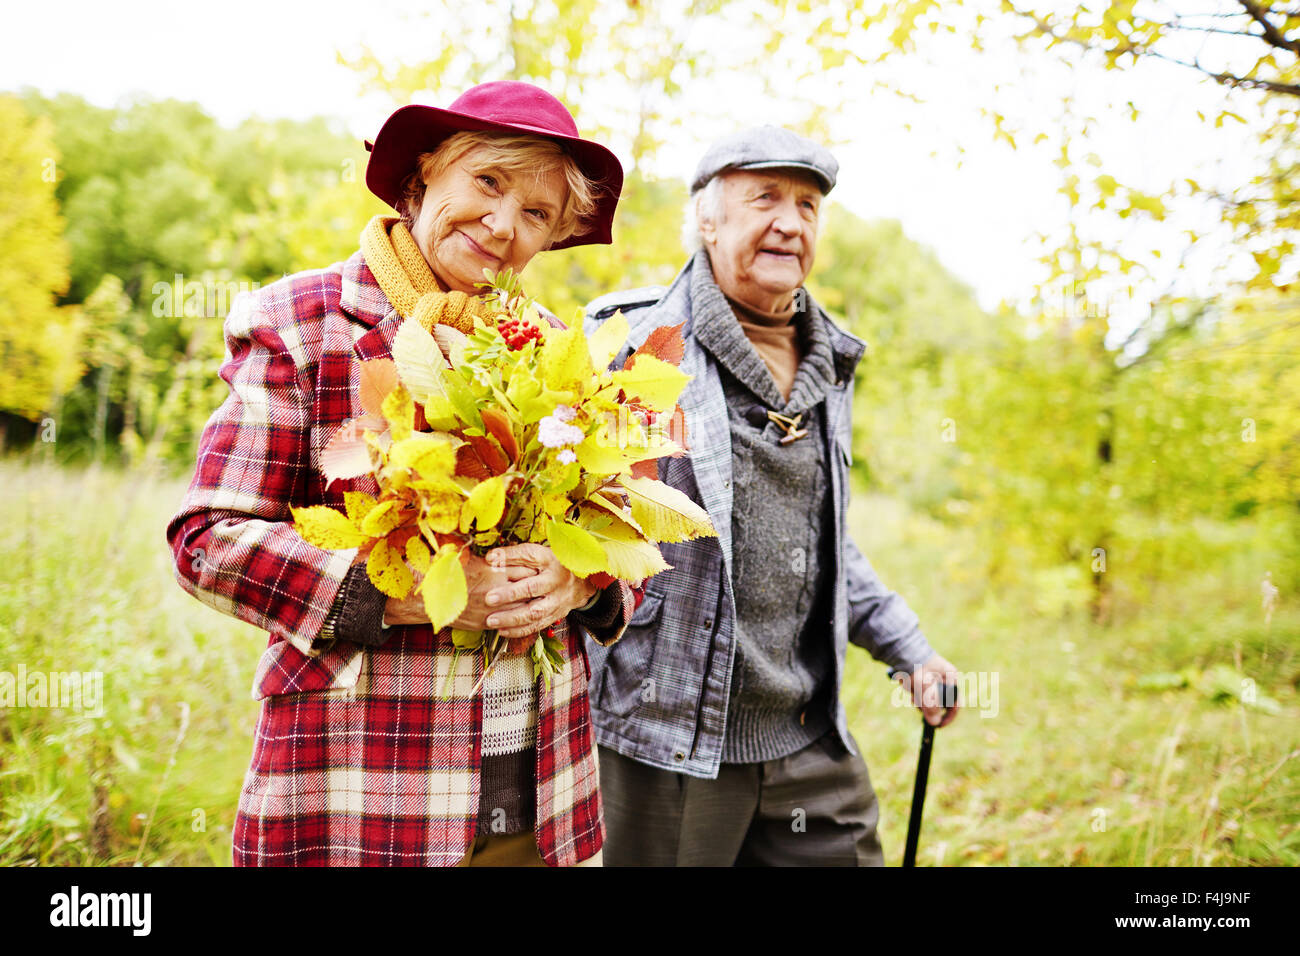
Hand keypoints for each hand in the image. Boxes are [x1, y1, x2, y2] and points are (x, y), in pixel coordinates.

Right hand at [381, 548, 534, 628]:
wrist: (423, 597)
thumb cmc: (444, 571)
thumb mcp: (466, 556)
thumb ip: (487, 555)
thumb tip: (502, 549)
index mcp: (492, 571)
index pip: (525, 568)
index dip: (534, 567)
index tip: (540, 567)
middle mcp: (495, 591)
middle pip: (528, 589)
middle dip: (537, 586)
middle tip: (546, 584)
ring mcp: (490, 609)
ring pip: (522, 608)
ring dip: (530, 604)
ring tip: (538, 599)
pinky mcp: (484, 623)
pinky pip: (507, 622)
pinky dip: (516, 618)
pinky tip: (522, 614)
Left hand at [480, 543, 598, 640]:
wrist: (581, 584)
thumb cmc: (552, 566)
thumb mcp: (538, 555)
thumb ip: (514, 555)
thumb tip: (490, 558)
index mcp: (549, 561)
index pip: (530, 556)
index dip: (510, 557)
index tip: (490, 561)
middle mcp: (555, 581)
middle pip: (532, 588)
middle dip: (510, 595)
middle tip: (489, 599)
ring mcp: (556, 601)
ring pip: (534, 612)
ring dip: (512, 618)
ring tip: (491, 621)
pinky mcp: (554, 616)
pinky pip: (536, 626)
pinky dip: (519, 630)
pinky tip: (502, 631)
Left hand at [894, 652, 960, 727]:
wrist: (898, 649)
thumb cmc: (915, 665)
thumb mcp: (924, 686)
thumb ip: (931, 705)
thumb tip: (935, 723)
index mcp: (951, 678)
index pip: (955, 704)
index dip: (947, 717)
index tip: (938, 726)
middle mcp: (944, 678)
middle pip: (939, 702)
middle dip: (926, 704)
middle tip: (914, 700)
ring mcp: (933, 678)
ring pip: (927, 698)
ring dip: (917, 697)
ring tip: (909, 687)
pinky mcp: (921, 677)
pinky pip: (919, 692)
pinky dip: (912, 691)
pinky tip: (906, 683)